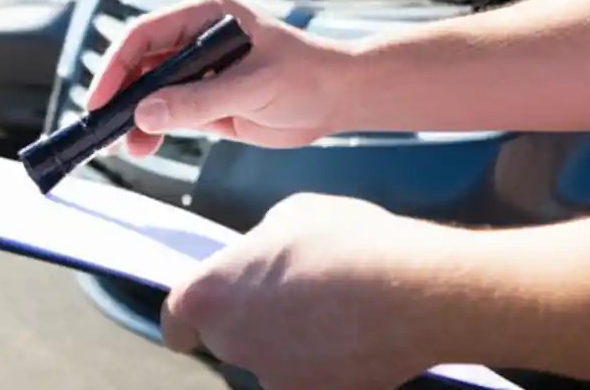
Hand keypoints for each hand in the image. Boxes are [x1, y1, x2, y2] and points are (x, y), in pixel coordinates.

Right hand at [86, 0, 358, 154]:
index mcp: (202, 15)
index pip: (143, 36)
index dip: (116, 66)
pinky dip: (151, 129)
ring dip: (133, 118)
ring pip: (147, 91)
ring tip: (125, 147)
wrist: (338, 99)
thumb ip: (198, 101)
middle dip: (119, 96)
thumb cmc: (305, 76)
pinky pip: (165, 112)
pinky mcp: (202, 98)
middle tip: (102, 127)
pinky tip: (144, 147)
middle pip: (138, 64)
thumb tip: (143, 114)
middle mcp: (193, 38)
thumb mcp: (251, 87)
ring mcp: (196, 69)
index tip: (100, 100)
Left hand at [161, 193, 468, 389]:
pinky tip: (358, 338)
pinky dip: (327, 365)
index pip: (177, 318)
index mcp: (211, 294)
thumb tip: (262, 259)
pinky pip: (312, 378)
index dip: (184, 323)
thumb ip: (259, 245)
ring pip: (272, 362)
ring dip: (290, 345)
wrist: (412, 291)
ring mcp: (274, 378)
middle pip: (228, 339)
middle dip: (251, 323)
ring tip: (335, 313)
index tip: (187, 330)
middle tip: (293, 298)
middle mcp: (232, 344)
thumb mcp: (290, 216)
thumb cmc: (345, 241)